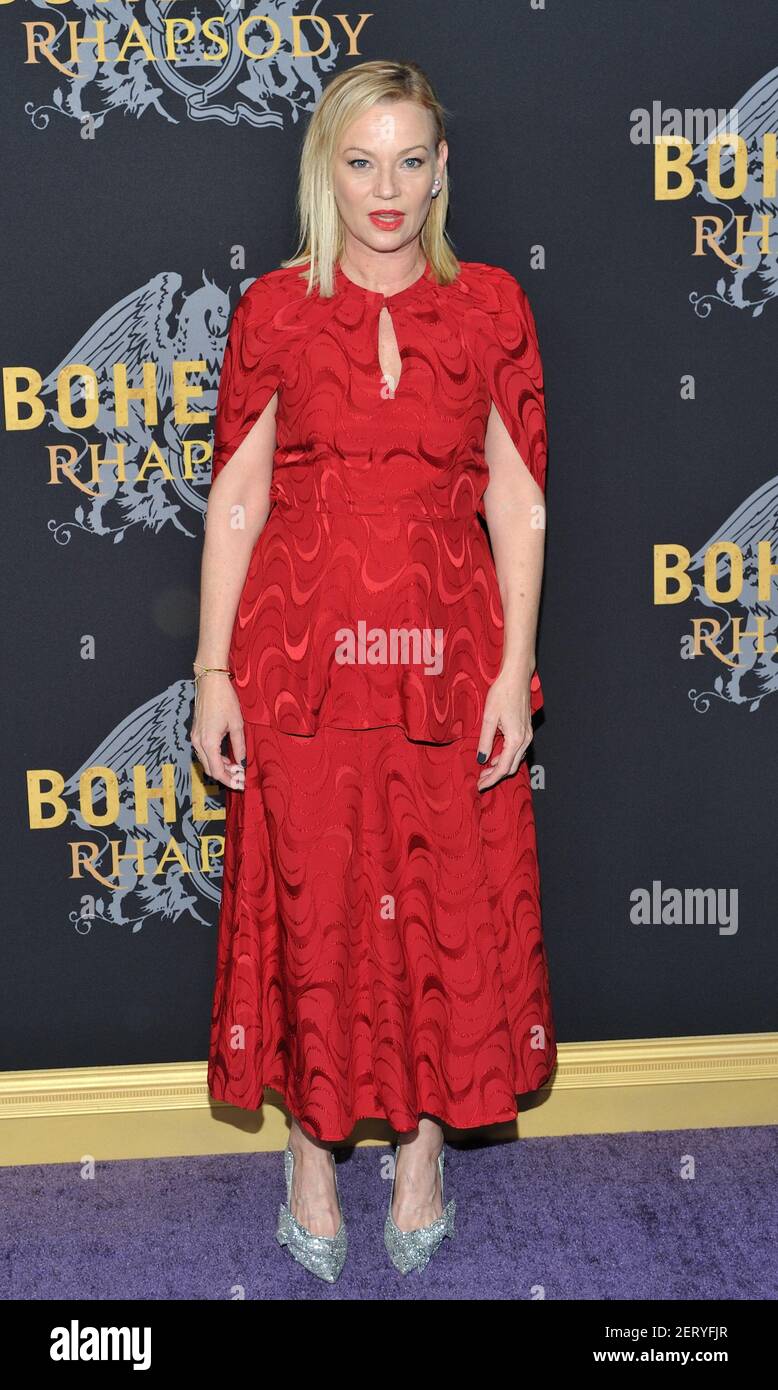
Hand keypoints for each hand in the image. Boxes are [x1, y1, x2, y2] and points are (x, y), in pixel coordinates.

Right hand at [191, 673, 245, 790]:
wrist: (210, 683)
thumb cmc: (224, 700)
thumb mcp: (237, 725)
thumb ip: (239, 746)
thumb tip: (242, 762)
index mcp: (208, 743)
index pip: (217, 771)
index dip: (229, 780)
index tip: (240, 785)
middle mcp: (198, 743)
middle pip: (210, 769)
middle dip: (225, 776)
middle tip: (240, 778)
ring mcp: (195, 738)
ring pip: (206, 761)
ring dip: (221, 767)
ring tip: (237, 768)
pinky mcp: (196, 733)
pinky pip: (204, 752)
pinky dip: (215, 758)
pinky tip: (227, 757)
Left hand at [476, 668, 532, 790]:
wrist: (516, 677)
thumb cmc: (502, 693)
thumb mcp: (488, 718)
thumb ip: (485, 741)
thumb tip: (481, 759)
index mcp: (516, 739)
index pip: (503, 768)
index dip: (491, 779)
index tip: (479, 786)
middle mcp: (525, 739)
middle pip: (511, 767)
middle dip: (495, 776)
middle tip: (480, 779)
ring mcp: (527, 735)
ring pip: (516, 760)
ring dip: (501, 767)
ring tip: (485, 769)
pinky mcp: (526, 730)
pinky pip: (518, 751)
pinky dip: (507, 757)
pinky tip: (496, 755)